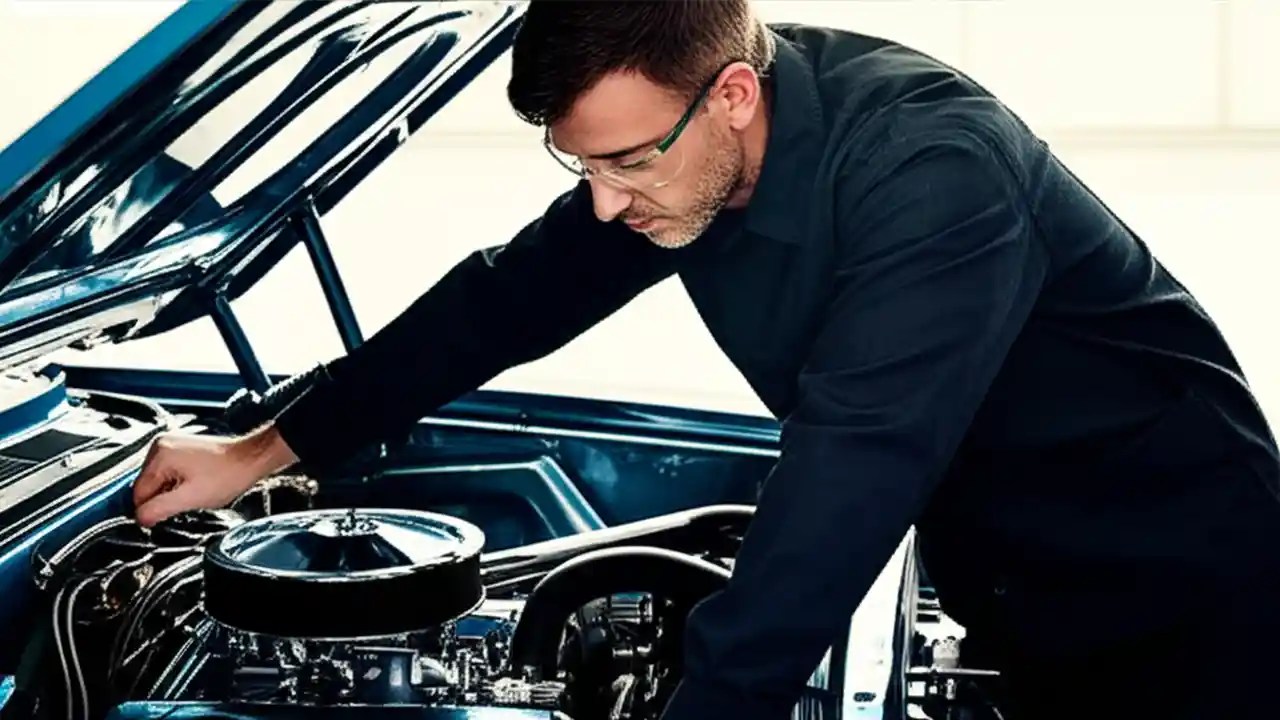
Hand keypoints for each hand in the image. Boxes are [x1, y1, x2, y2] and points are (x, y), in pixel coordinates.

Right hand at [132, 426, 296, 526]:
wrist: (251, 460)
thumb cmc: (229, 475)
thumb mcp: (190, 498)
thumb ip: (159, 509)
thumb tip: (140, 518)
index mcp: (159, 454)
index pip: (138, 493)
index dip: (152, 510)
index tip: (168, 515)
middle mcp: (161, 445)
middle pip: (147, 486)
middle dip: (163, 499)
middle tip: (187, 500)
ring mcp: (171, 445)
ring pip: (158, 481)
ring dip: (171, 492)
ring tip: (195, 490)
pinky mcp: (181, 449)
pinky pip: (169, 474)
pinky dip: (178, 484)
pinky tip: (195, 484)